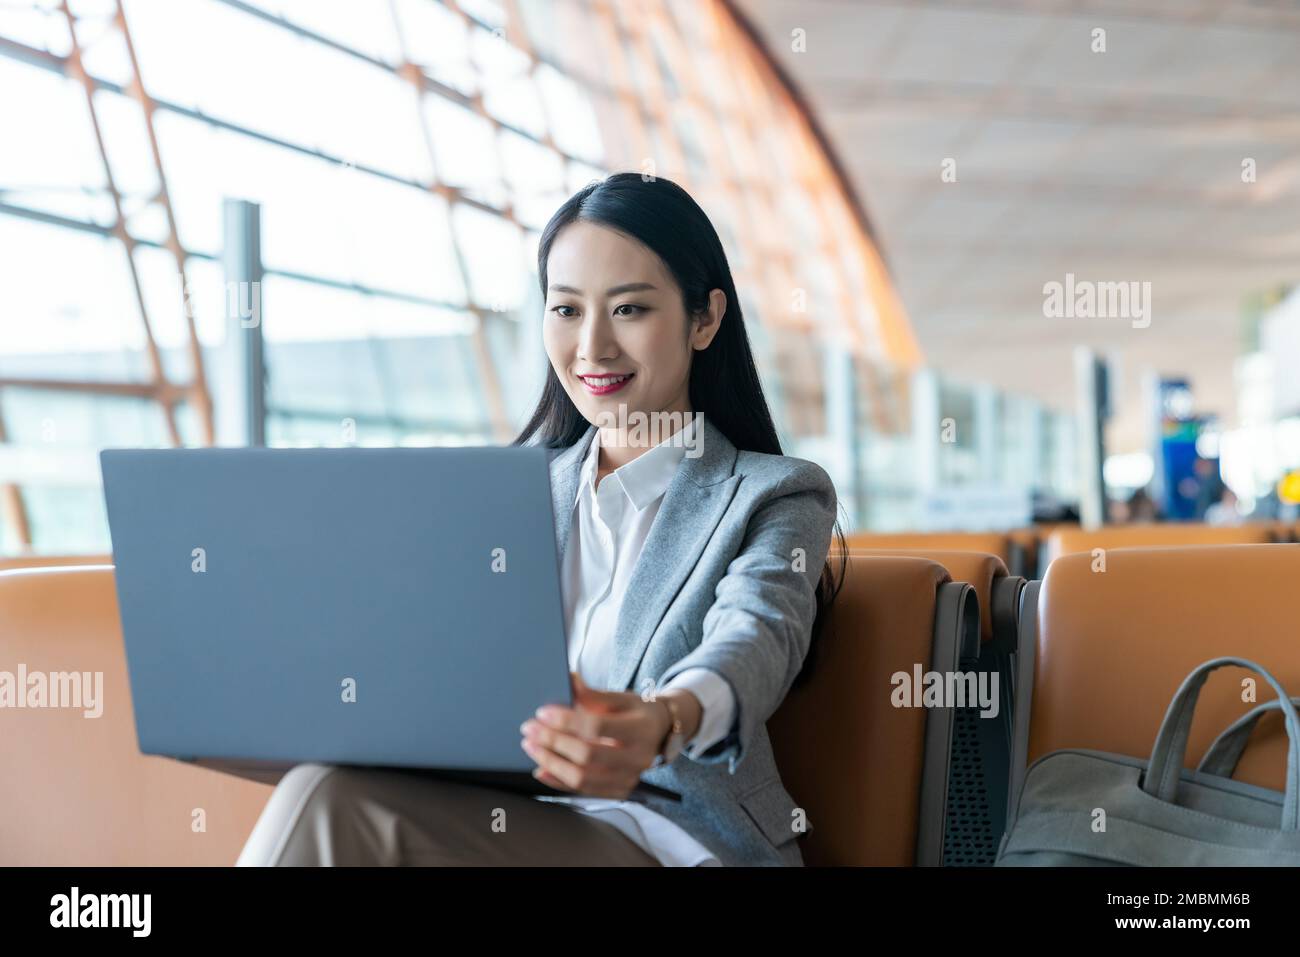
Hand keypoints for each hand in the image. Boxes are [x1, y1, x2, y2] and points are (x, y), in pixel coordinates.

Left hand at [519, 672, 693, 798]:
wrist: (660, 733)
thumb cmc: (638, 712)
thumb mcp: (621, 697)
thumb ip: (594, 694)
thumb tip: (568, 681)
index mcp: (640, 729)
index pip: (596, 726)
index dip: (565, 720)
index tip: (542, 712)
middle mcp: (638, 758)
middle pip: (587, 755)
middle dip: (552, 742)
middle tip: (529, 729)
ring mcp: (629, 778)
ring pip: (583, 778)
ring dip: (551, 762)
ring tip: (531, 746)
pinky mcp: (619, 790)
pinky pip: (583, 790)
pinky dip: (558, 781)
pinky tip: (541, 768)